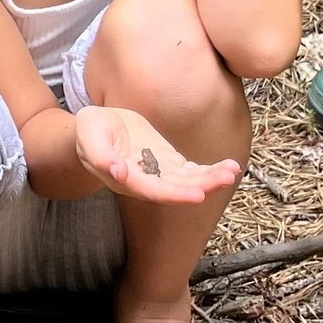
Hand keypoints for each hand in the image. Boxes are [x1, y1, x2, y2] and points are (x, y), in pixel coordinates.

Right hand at [72, 105, 239, 204]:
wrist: (97, 127)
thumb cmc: (90, 132)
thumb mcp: (90, 137)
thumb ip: (101, 156)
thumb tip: (119, 172)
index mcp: (127, 179)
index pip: (154, 190)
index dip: (176, 194)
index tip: (198, 195)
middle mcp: (147, 181)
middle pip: (177, 189)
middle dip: (202, 185)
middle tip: (225, 178)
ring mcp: (160, 172)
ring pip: (189, 181)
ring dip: (211, 179)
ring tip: (232, 171)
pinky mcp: (169, 162)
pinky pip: (192, 170)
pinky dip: (210, 171)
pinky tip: (230, 167)